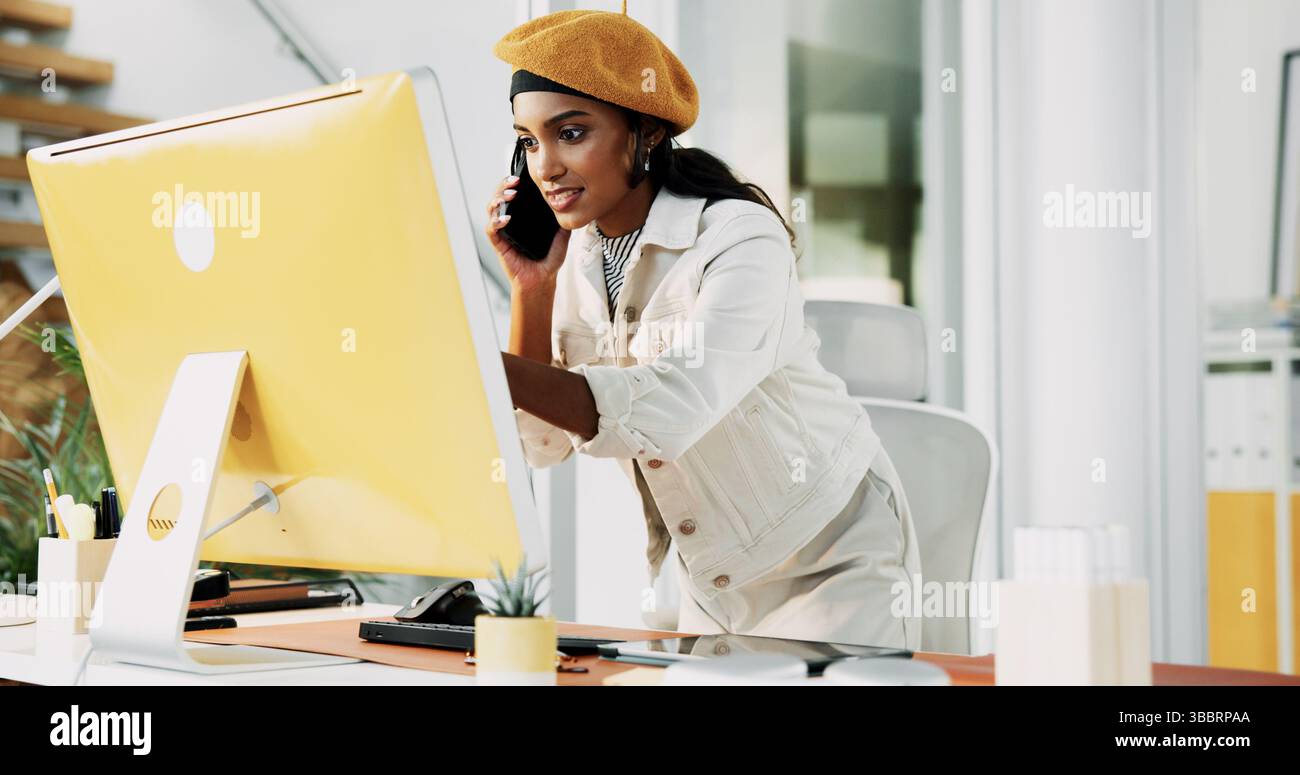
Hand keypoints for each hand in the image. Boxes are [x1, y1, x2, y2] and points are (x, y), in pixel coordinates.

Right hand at [485, 175, 570, 294]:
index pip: (512, 195)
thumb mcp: (561, 237)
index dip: (512, 183)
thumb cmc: (549, 260)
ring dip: (498, 199)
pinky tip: (506, 218)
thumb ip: (564, 222)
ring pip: (491, 210)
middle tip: (514, 181)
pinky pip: (491, 230)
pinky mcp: (499, 245)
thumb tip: (572, 207)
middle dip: (503, 186)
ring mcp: (503, 232)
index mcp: (521, 217)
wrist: (542, 280)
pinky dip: (496, 222)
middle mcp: (509, 222)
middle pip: (499, 197)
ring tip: (510, 195)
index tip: (521, 177)